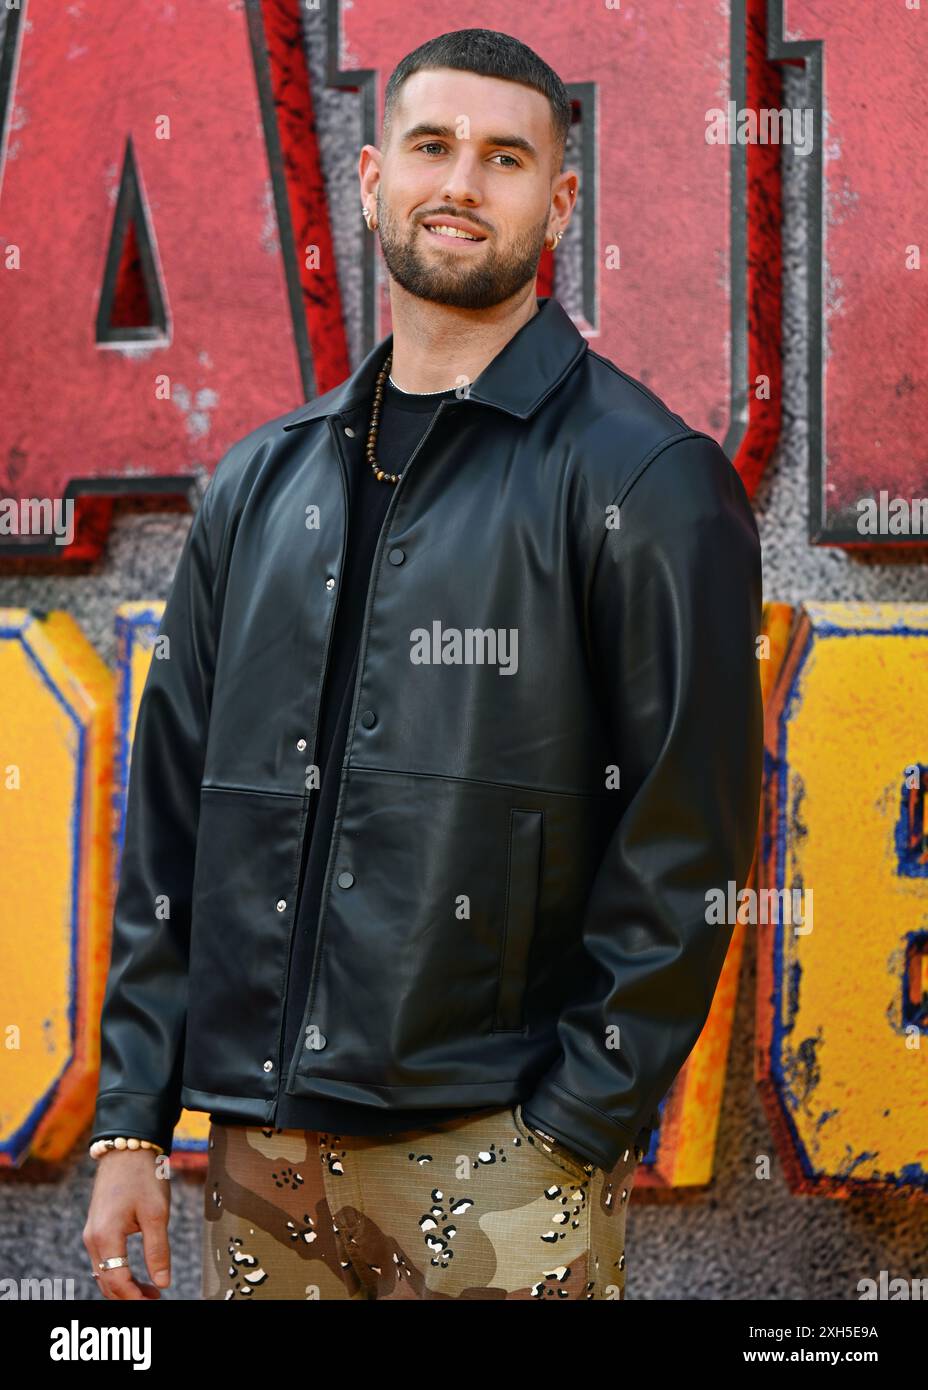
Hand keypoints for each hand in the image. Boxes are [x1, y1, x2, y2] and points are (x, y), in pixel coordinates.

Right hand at [83, 1149, 170, 1298]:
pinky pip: (103, 1260)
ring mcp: (92, 1232)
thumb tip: (162, 1282)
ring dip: (124, 1286)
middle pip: (107, 1281)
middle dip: (129, 1296)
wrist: (126, 1147)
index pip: (117, 1281)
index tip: (155, 1302)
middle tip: (155, 1299)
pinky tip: (136, 1274)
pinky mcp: (97, 1226)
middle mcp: (93, 1238)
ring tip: (150, 1290)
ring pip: (103, 1272)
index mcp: (105, 1236)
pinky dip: (118, 1272)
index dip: (135, 1297)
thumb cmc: (142, 1176)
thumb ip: (158, 1250)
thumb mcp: (156, 1213)